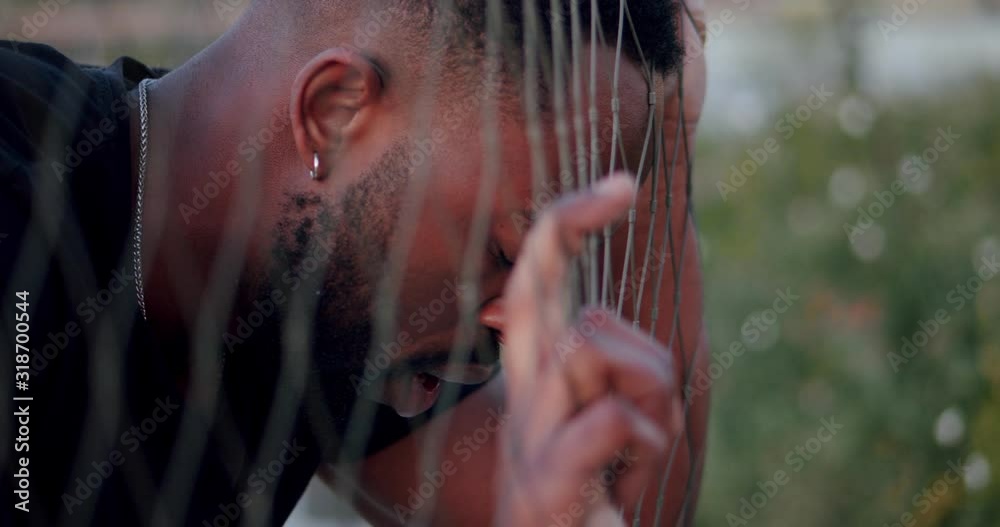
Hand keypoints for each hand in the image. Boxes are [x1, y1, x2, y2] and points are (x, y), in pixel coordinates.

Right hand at [494, 174, 682, 526]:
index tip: (622, 185)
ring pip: (595, 351)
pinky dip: (646, 442)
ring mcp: (529, 438)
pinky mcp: (546, 482)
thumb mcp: (593, 415)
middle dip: (607, 298)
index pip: (534, 278)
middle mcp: (521, 395)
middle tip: (632, 302)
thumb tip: (596, 325)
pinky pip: (614, 419)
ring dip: (651, 396)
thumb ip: (599, 365)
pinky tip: (630, 480)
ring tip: (642, 448)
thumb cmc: (585, 490)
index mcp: (533, 373)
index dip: (567, 224)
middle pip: (549, 301)